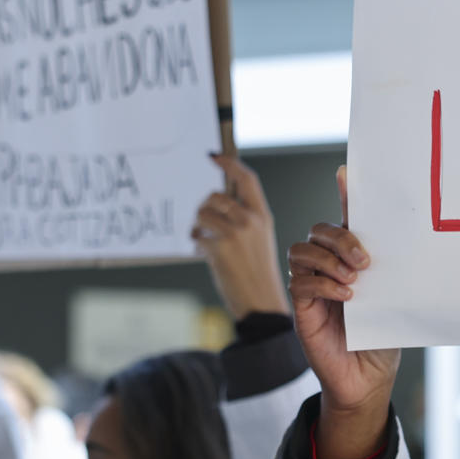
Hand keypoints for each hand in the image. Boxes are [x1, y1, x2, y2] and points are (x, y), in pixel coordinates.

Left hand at [192, 153, 288, 321]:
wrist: (261, 302)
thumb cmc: (257, 273)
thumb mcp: (259, 240)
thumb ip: (243, 219)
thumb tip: (215, 202)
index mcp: (262, 216)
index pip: (247, 179)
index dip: (229, 164)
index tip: (214, 156)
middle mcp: (250, 220)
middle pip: (216, 196)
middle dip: (204, 208)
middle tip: (204, 223)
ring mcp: (235, 233)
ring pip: (202, 213)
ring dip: (197, 226)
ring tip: (204, 241)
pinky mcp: (219, 247)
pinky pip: (196, 236)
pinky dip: (196, 244)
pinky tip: (204, 253)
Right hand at [287, 166, 399, 458]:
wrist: (369, 380)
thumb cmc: (382, 338)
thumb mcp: (392, 297)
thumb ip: (387, 269)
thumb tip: (401, 235)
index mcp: (350, 260)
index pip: (342, 221)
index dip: (342, 195)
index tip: (345, 174)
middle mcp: (328, 268)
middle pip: (317, 231)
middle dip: (339, 237)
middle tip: (364, 260)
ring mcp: (312, 287)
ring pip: (302, 250)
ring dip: (328, 259)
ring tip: (354, 280)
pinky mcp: (302, 309)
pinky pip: (299, 282)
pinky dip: (322, 284)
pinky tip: (345, 297)